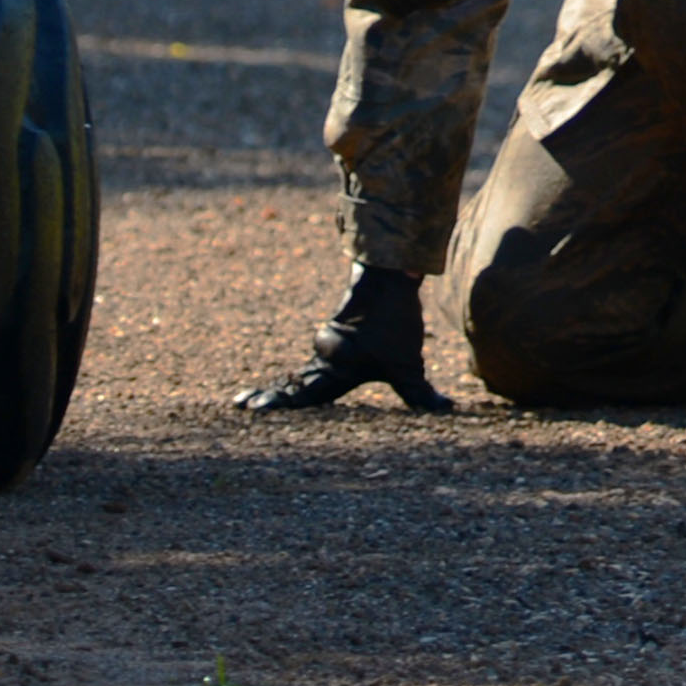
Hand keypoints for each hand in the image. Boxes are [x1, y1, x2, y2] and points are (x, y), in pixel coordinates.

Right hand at [235, 262, 447, 413]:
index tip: (249, 408)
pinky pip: (315, 357)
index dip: (277, 404)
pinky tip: (293, 379)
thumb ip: (419, 394)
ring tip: (255, 397)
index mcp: (333, 367)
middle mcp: (324, 355)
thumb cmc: (396, 320)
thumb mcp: (409, 363)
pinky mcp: (337, 331)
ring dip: (282, 386)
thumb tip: (446, 412)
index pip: (300, 394)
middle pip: (291, 382)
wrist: (388, 274)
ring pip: (301, 370)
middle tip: (239, 405)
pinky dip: (300, 371)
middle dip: (270, 397)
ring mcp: (328, 342)